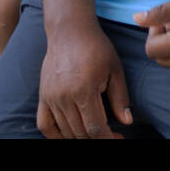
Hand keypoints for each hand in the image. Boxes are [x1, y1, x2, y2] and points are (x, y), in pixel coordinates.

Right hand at [37, 21, 131, 138]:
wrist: (70, 31)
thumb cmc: (97, 47)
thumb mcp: (115, 69)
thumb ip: (120, 97)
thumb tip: (127, 122)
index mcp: (84, 90)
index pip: (95, 127)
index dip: (108, 138)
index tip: (118, 138)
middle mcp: (64, 97)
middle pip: (80, 132)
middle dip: (97, 138)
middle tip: (111, 135)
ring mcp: (50, 97)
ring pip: (65, 131)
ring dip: (80, 137)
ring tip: (94, 132)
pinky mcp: (42, 96)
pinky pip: (44, 125)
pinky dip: (55, 136)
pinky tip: (69, 136)